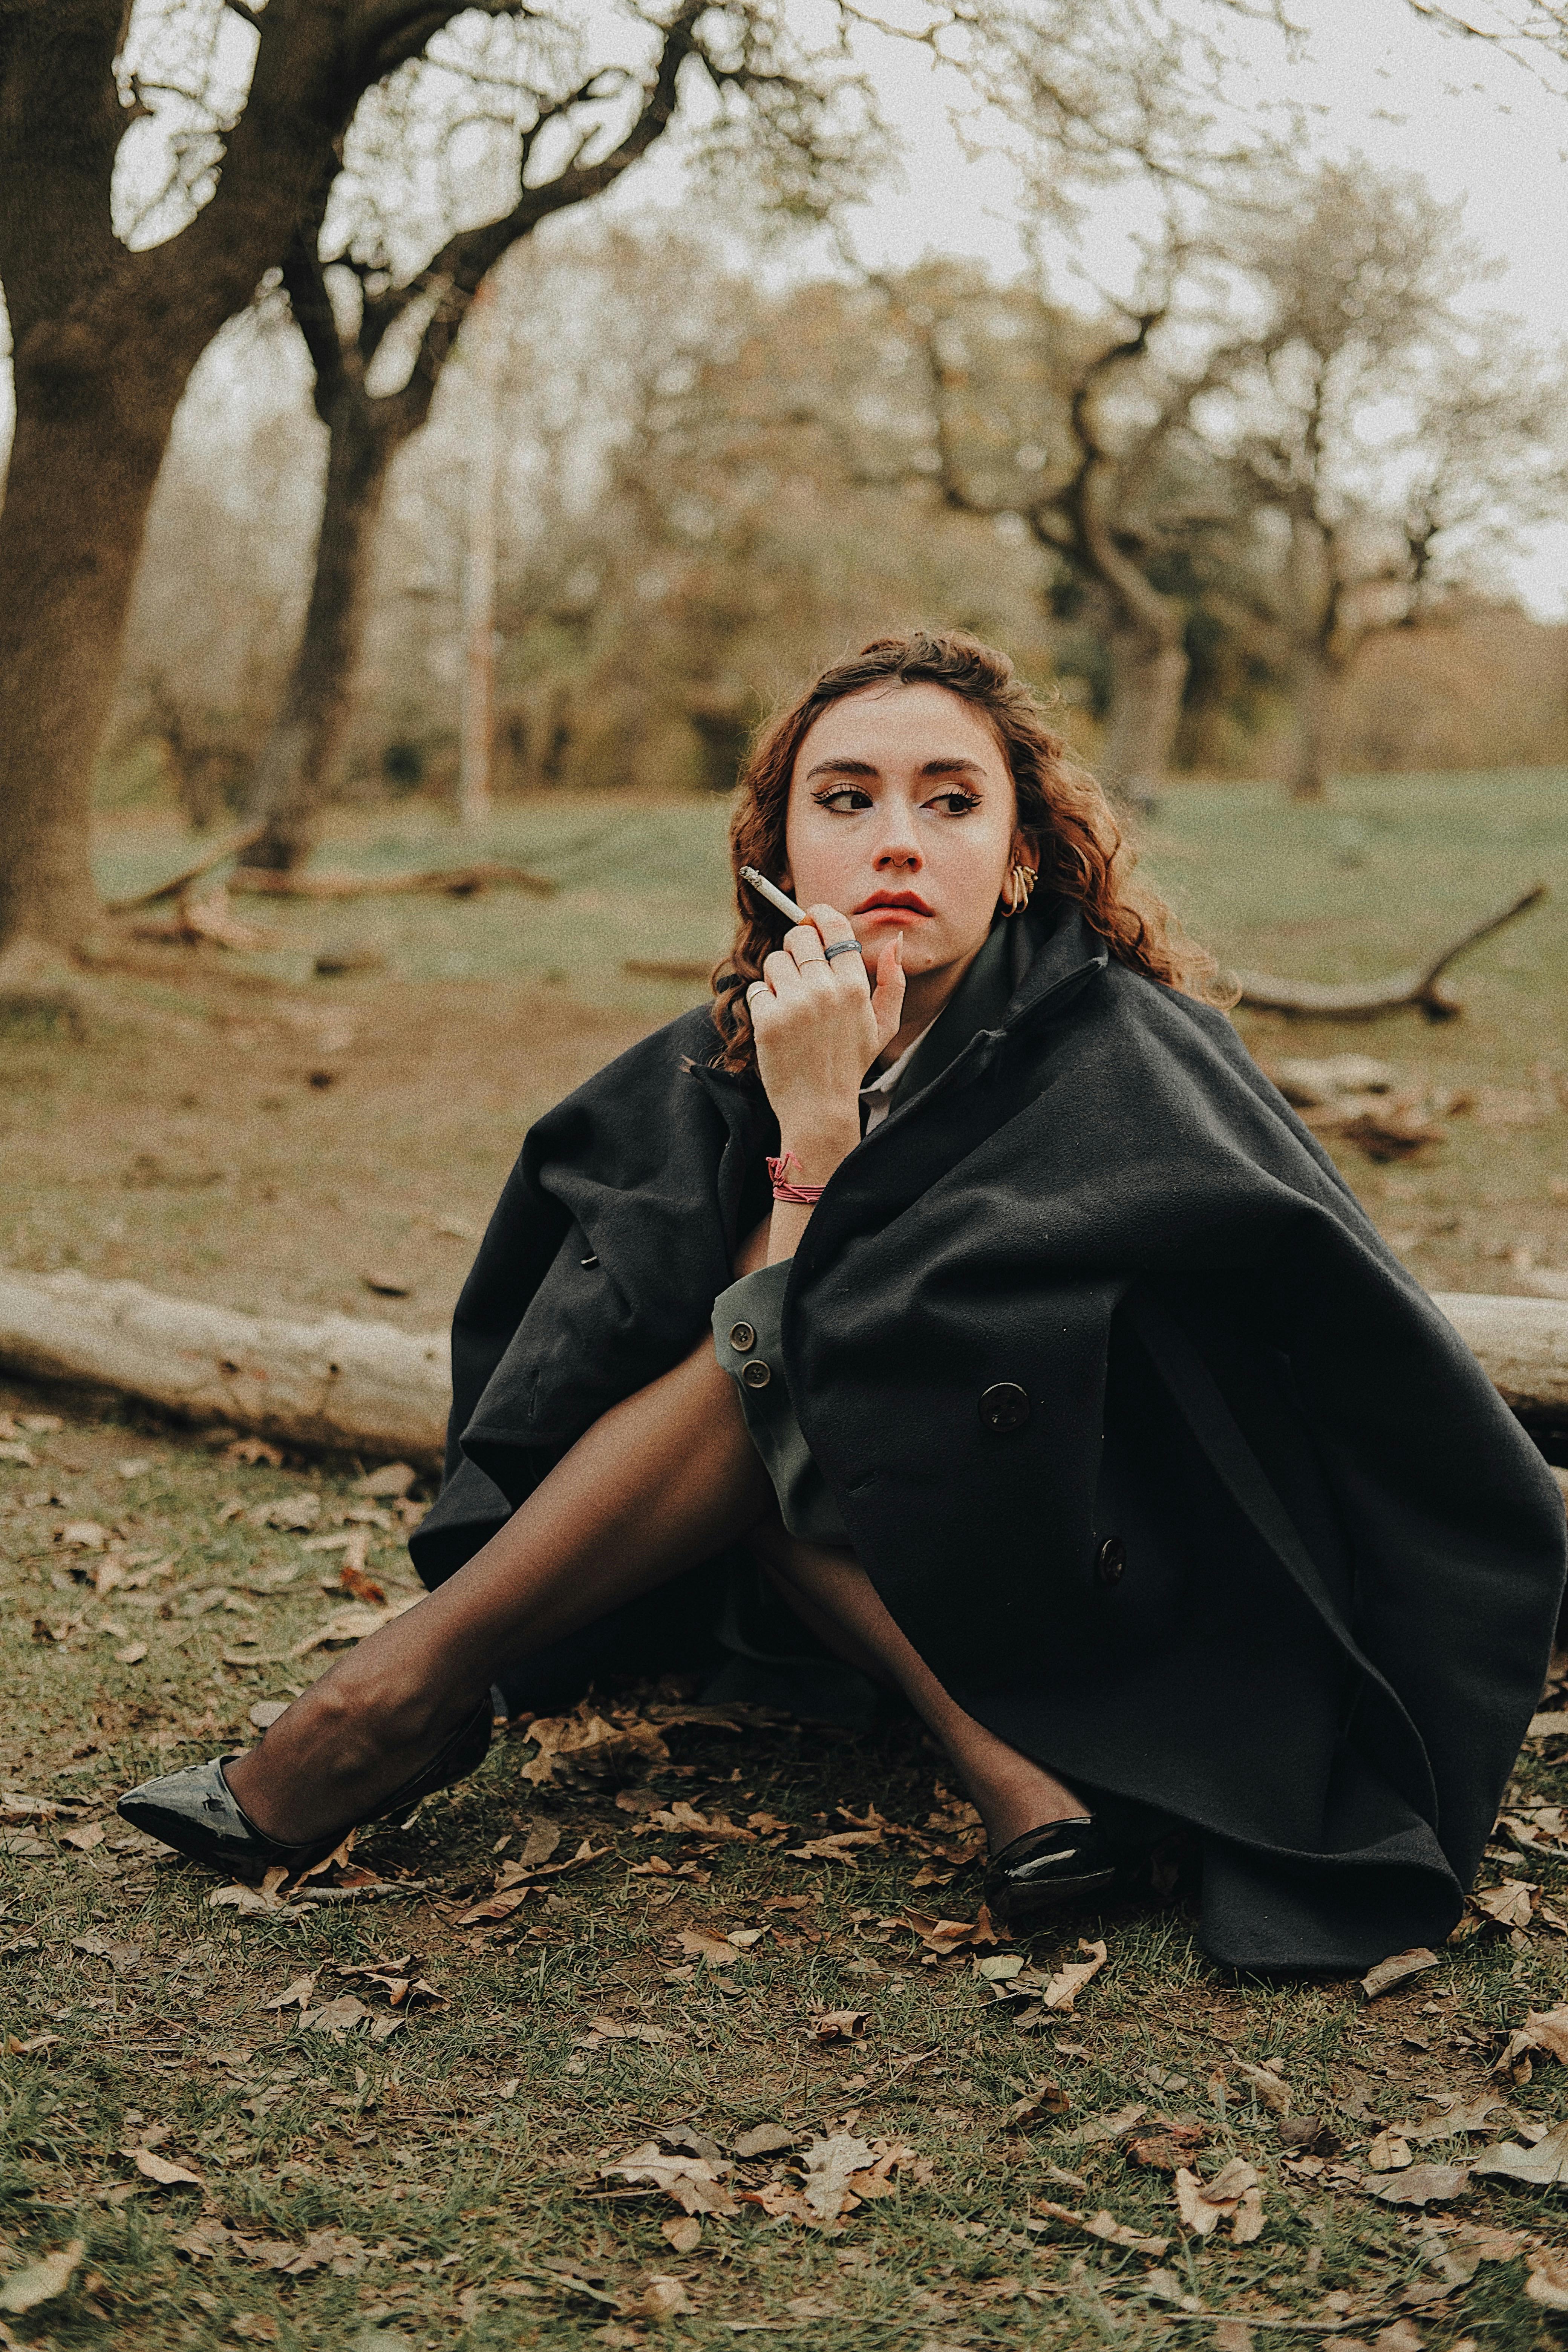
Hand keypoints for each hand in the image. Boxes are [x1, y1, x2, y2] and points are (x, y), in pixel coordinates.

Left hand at [746, 903, 904, 1185]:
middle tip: (799, 971)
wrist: (819, 1108)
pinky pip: (756, 989)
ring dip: (777, 978)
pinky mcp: (768, 1020)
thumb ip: (893, 982)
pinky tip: (777, 1025)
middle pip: (799, 936)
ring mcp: (795, 1004)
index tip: (811, 918)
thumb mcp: (883, 1026)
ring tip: (790, 1005)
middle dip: (796, 948)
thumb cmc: (849, 1065)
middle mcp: (826, 990)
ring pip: (774, 961)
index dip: (819, 916)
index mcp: (855, 987)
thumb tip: (894, 941)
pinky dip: (762, 1003)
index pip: (834, 927)